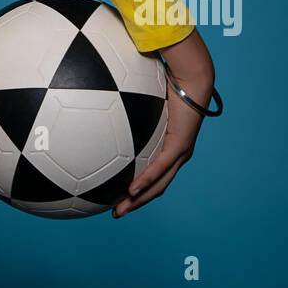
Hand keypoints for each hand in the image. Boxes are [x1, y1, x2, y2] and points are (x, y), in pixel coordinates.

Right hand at [113, 28, 214, 217]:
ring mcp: (180, 152)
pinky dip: (146, 181)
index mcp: (169, 145)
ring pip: (159, 184)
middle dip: (135, 202)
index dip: (137, 188)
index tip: (117, 195)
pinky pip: (160, 168)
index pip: (153, 174)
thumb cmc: (164, 81)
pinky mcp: (180, 145)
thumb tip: (97, 96)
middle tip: (115, 212)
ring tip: (120, 210)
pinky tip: (130, 191)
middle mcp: (176, 154)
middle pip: (156, 187)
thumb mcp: (140, 95)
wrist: (190, 75)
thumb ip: (123, 101)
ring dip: (139, 199)